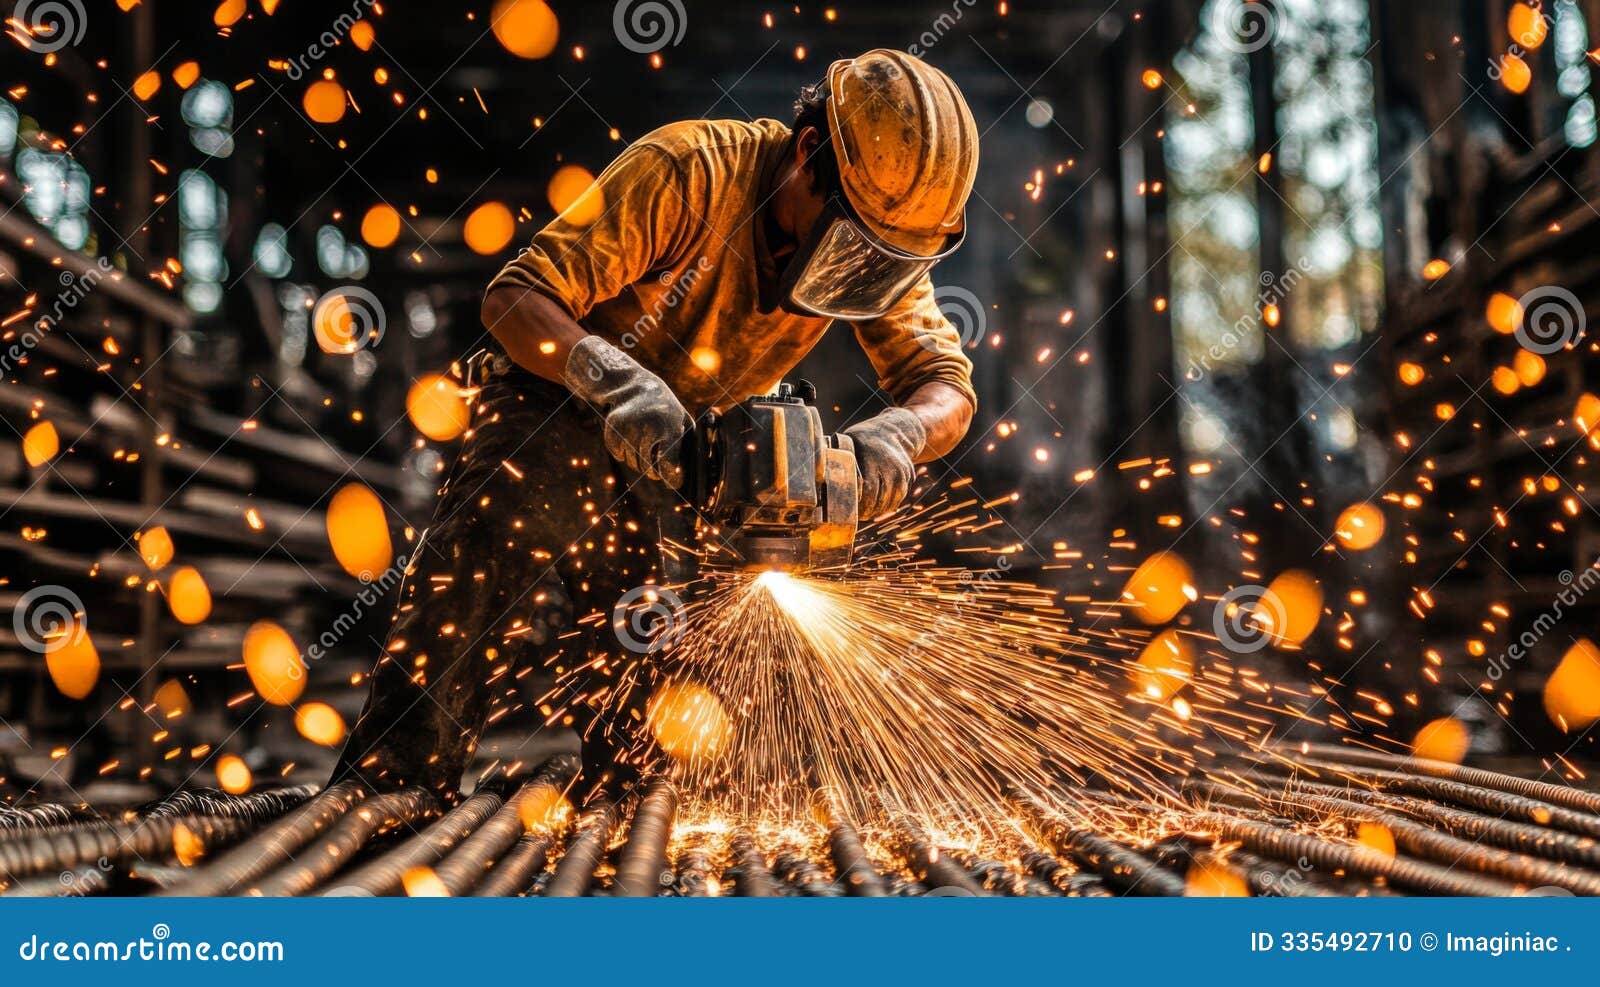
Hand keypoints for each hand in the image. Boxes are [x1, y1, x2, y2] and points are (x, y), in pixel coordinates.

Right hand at [562, 336, 690, 486]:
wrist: (634, 385)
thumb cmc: (665, 407)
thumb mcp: (682, 419)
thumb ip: (688, 443)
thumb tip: (696, 471)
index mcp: (670, 426)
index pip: (668, 464)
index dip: (670, 477)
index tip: (672, 482)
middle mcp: (649, 426)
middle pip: (648, 467)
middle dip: (653, 471)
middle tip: (656, 468)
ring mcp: (629, 426)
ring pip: (632, 462)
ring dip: (638, 462)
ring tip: (644, 448)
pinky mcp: (613, 427)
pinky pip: (618, 454)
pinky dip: (623, 453)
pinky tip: (630, 441)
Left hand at [843, 408, 926, 517]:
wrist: (897, 430)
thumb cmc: (864, 438)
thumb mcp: (849, 441)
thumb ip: (838, 459)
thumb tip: (816, 475)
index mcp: (873, 455)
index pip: (866, 487)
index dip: (854, 500)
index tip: (843, 504)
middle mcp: (891, 465)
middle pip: (877, 498)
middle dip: (864, 510)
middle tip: (851, 514)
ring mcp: (902, 472)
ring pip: (888, 503)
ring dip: (875, 511)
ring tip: (862, 513)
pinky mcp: (908, 478)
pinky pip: (897, 500)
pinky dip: (885, 507)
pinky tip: (875, 508)